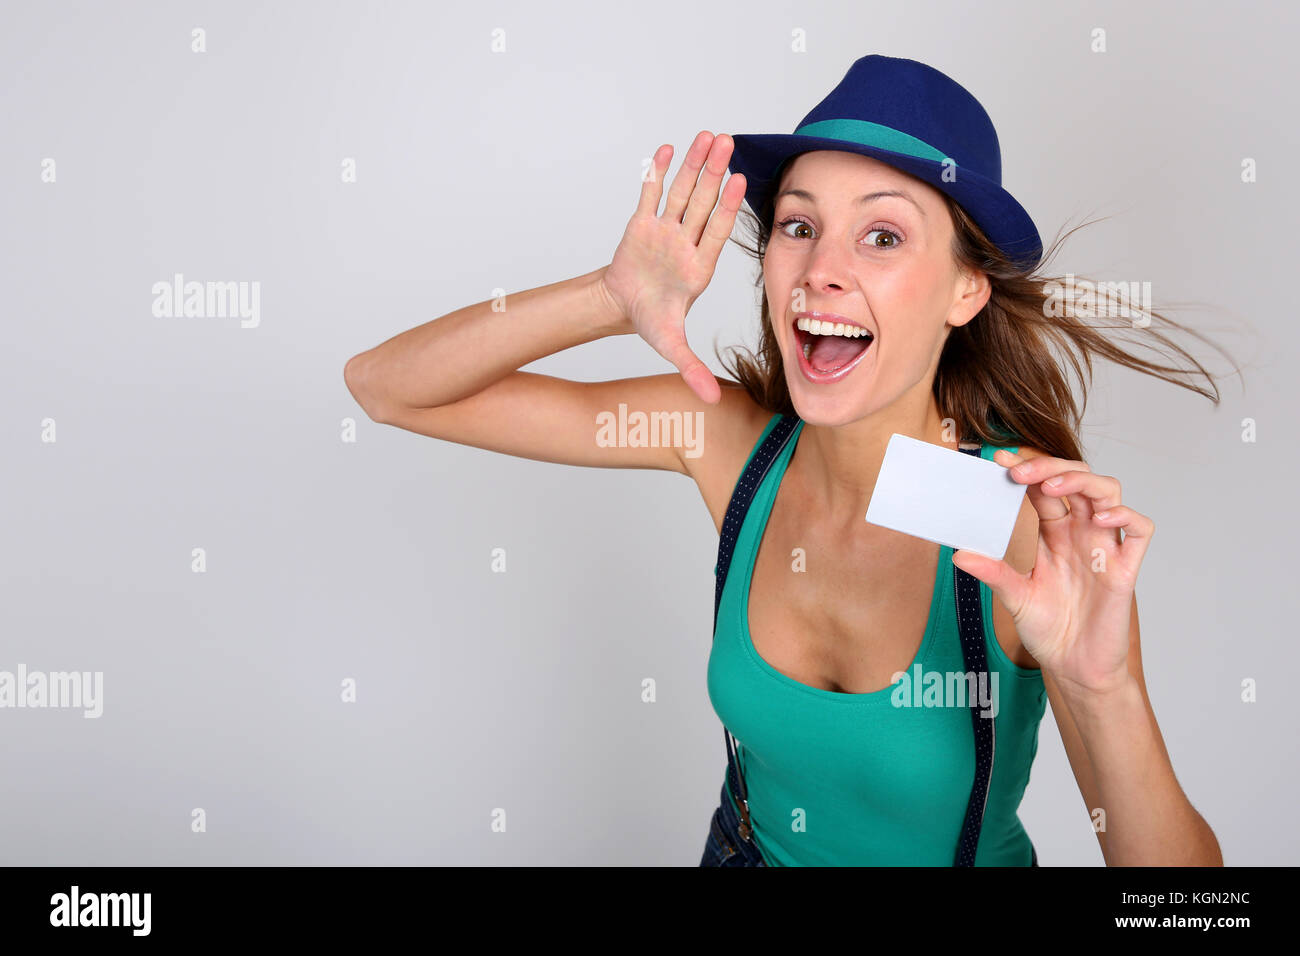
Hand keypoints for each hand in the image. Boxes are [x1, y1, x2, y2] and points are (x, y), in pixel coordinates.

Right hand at [599, 131, 745, 403]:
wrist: (623, 308)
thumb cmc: (652, 321)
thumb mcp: (672, 346)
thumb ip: (692, 369)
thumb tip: (713, 400)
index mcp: (698, 266)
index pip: (717, 231)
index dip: (727, 207)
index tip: (740, 183)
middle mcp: (686, 242)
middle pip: (702, 202)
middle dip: (714, 172)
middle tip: (727, 142)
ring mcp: (665, 230)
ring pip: (681, 192)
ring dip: (693, 164)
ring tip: (707, 135)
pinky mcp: (642, 223)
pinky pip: (650, 193)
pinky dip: (657, 173)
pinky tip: (666, 149)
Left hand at [949, 450, 1155, 694]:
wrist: (1074, 667)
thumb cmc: (1049, 629)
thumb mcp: (1014, 597)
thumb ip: (993, 573)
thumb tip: (959, 554)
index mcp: (1052, 535)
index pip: (1042, 490)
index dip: (1025, 472)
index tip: (997, 461)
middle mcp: (1079, 534)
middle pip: (1074, 480)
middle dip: (1047, 468)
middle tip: (1018, 472)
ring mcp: (1103, 547)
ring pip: (1106, 493)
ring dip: (1081, 480)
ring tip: (1052, 486)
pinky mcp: (1125, 568)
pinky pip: (1139, 530)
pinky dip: (1126, 515)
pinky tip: (1101, 517)